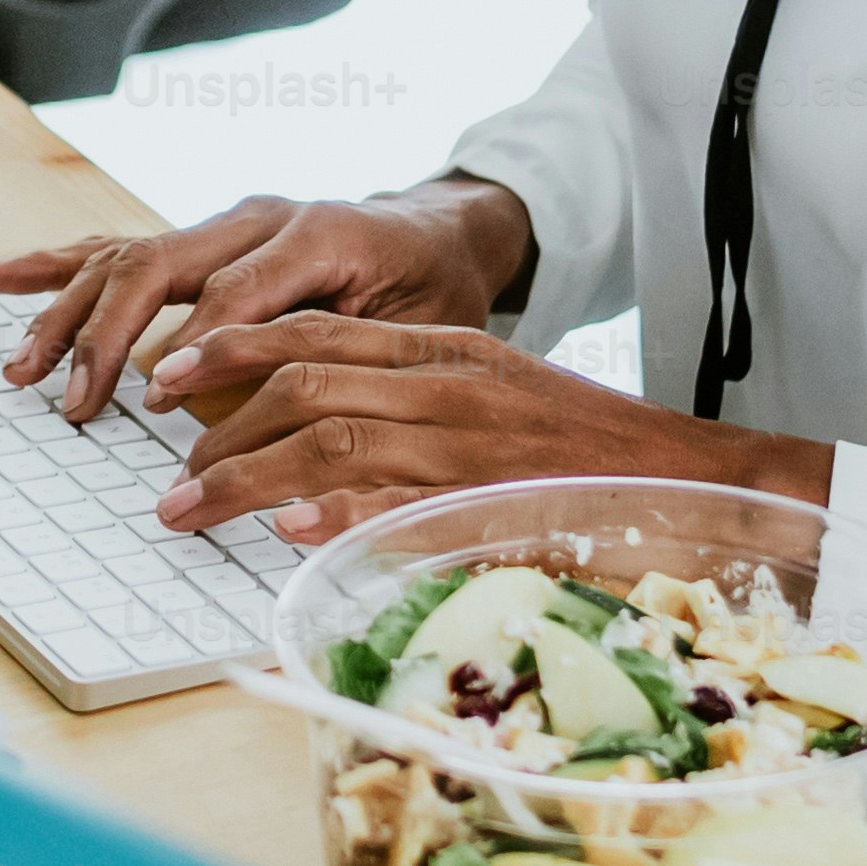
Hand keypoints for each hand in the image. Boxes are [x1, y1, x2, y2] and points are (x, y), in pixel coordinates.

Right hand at [0, 179, 527, 427]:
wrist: (439, 232)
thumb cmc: (435, 294)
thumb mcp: (422, 335)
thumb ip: (356, 366)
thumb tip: (288, 430)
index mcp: (320, 234)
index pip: (236, 290)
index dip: (193, 345)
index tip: (153, 401)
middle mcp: (259, 216)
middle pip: (161, 264)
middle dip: (107, 334)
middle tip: (74, 401)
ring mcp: (220, 222)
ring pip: (126, 257)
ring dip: (68, 313)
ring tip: (23, 369)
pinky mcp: (198, 237)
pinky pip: (117, 248)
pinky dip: (56, 265)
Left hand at [142, 317, 830, 549]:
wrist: (696, 484)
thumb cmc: (591, 457)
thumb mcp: (498, 404)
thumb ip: (418, 411)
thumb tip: (323, 455)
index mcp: (450, 354)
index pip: (317, 336)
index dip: (232, 349)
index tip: (171, 371)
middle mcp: (450, 386)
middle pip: (303, 386)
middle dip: (218, 428)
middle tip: (169, 479)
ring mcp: (469, 443)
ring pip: (328, 441)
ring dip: (244, 477)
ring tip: (188, 511)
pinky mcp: (493, 502)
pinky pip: (398, 504)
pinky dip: (337, 514)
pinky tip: (288, 529)